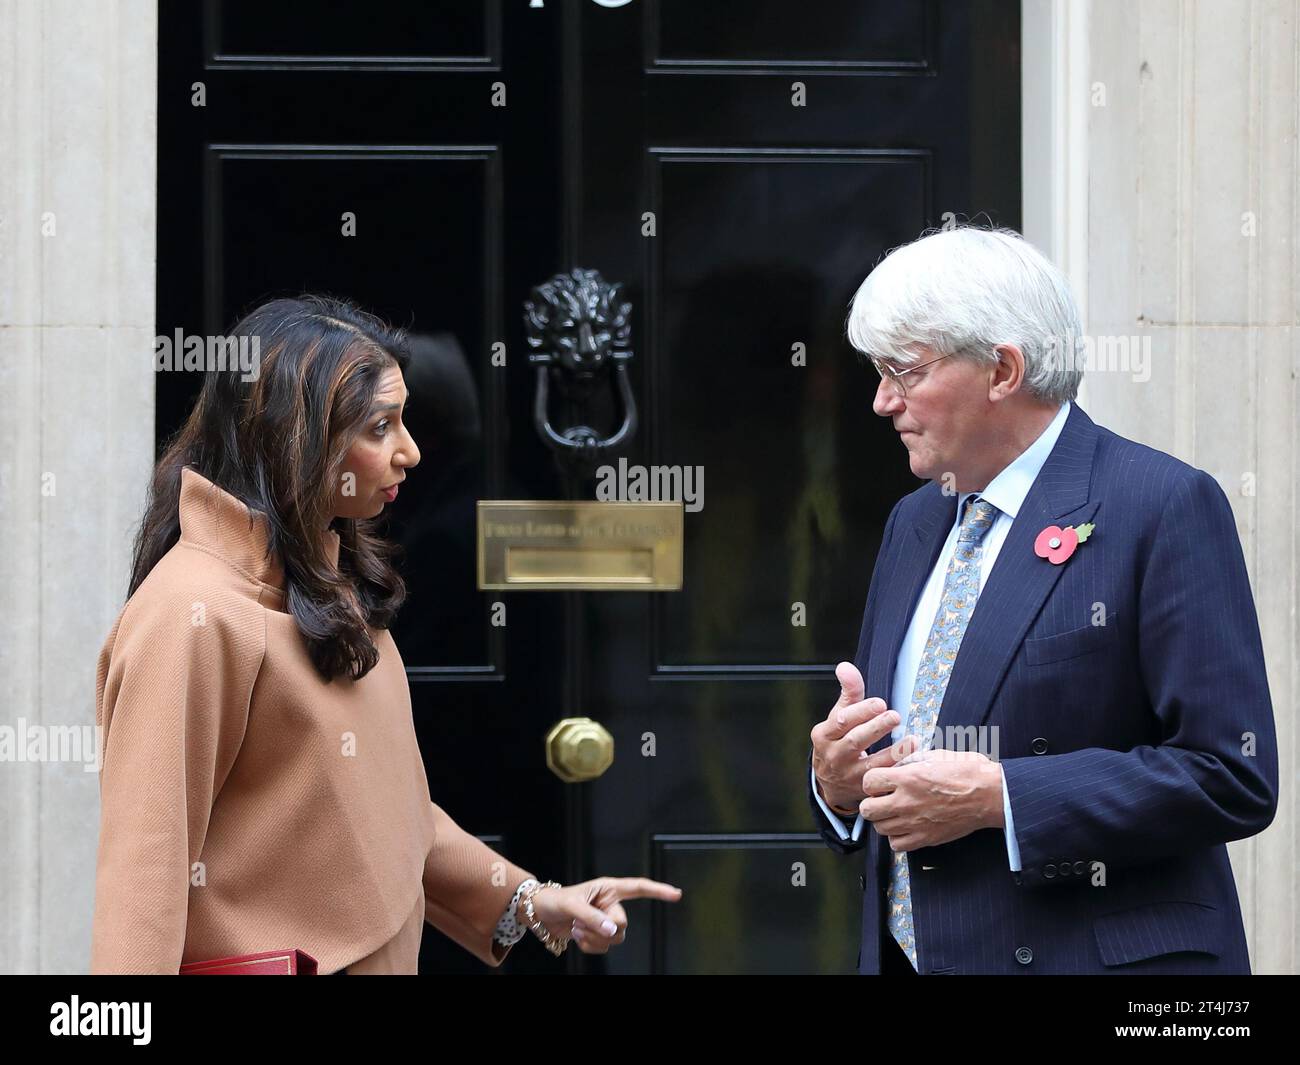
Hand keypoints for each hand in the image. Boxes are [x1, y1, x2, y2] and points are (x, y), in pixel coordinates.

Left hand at [527, 877, 682, 953]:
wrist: (541, 914)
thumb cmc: (556, 901)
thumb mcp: (572, 906)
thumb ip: (593, 917)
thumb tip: (612, 931)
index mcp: (609, 888)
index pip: (638, 888)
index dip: (658, 891)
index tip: (676, 894)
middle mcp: (610, 904)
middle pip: (623, 924)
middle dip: (603, 929)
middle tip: (583, 923)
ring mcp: (605, 920)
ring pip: (615, 939)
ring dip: (594, 939)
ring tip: (577, 929)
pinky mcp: (598, 934)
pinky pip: (603, 948)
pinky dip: (589, 947)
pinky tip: (577, 936)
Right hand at [810, 661, 918, 811]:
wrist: (827, 781)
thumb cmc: (836, 741)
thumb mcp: (837, 717)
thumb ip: (847, 693)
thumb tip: (845, 666)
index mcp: (824, 734)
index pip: (842, 720)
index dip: (861, 711)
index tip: (880, 703)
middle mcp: (833, 754)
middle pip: (856, 740)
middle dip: (876, 728)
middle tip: (895, 716)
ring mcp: (848, 773)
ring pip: (870, 763)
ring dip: (892, 752)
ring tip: (911, 740)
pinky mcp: (862, 787)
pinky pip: (881, 778)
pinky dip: (896, 769)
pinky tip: (911, 759)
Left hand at [859, 747, 1004, 850]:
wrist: (990, 795)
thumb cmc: (967, 772)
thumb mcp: (936, 755)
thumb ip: (911, 759)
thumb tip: (896, 763)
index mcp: (908, 778)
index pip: (868, 781)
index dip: (873, 780)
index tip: (881, 781)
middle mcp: (906, 802)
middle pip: (867, 809)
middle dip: (872, 802)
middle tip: (883, 798)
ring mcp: (915, 823)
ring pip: (879, 828)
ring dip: (884, 820)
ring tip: (895, 813)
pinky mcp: (925, 839)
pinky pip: (896, 845)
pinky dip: (897, 837)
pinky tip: (905, 827)